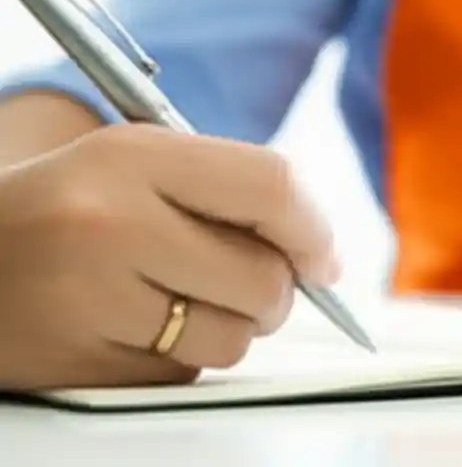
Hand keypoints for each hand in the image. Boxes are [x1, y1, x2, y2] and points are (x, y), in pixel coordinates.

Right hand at [0, 124, 338, 389]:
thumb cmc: (67, 207)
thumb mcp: (135, 163)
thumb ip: (230, 191)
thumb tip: (323, 256)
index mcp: (129, 157)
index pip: (271, 185)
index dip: (314, 228)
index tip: (323, 257)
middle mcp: (109, 223)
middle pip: (264, 277)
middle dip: (274, 290)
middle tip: (242, 281)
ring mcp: (91, 299)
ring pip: (234, 338)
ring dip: (227, 327)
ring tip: (175, 299)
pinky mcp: (79, 364)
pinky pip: (183, 374)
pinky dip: (178, 357)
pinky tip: (133, 325)